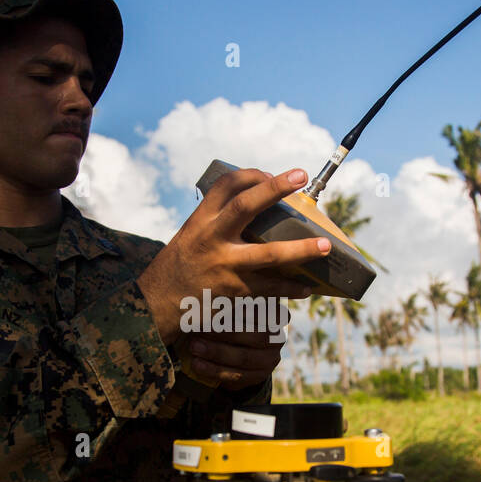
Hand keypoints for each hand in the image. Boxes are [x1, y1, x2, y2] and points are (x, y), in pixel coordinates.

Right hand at [138, 168, 329, 345]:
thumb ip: (216, 225)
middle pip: (246, 205)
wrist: (155, 307)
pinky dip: (289, 289)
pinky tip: (305, 288)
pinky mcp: (233, 292)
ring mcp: (223, 265)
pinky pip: (269, 288)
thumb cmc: (176, 270)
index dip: (252, 175)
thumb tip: (253, 213)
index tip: (272, 174)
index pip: (225, 185)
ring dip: (301, 250)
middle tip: (300, 176)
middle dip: (275, 188)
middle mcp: (210, 238)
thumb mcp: (189, 238)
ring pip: (270, 254)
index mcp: (200, 221)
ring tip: (324, 246)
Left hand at [185, 303, 290, 389]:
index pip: (262, 309)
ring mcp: (270, 359)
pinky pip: (237, 376)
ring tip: (194, 347)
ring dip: (216, 352)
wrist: (236, 352)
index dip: (241, 308)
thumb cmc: (230, 320)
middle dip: (224, 332)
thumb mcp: (233, 308)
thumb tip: (207, 290)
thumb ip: (227, 301)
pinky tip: (197, 364)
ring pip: (244, 358)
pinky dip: (214, 371)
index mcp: (275, 313)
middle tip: (198, 328)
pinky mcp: (259, 376)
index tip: (214, 304)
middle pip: (254, 335)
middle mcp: (278, 336)